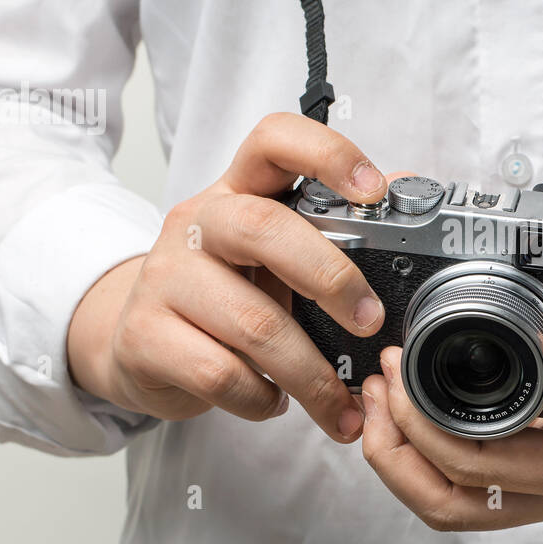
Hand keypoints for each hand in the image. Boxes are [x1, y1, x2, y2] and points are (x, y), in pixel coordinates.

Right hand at [67, 112, 389, 441]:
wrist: (135, 342)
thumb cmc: (223, 294)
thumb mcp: (275, 254)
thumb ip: (334, 227)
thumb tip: (407, 188)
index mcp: (237, 190)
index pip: (274, 140)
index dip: (327, 154)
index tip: (374, 190)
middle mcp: (198, 224)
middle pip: (264, 229)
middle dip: (331, 278)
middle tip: (370, 321)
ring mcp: (165, 278)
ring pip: (252, 322)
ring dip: (309, 372)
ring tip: (337, 403)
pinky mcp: (144, 336)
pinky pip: (221, 373)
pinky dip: (261, 399)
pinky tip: (273, 402)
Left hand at [358, 317, 542, 529]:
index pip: (474, 466)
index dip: (419, 423)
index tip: (397, 366)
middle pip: (452, 503)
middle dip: (396, 452)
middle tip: (377, 389)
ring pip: (470, 506)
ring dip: (418, 464)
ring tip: (395, 407)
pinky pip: (498, 487)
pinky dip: (454, 459)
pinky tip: (451, 414)